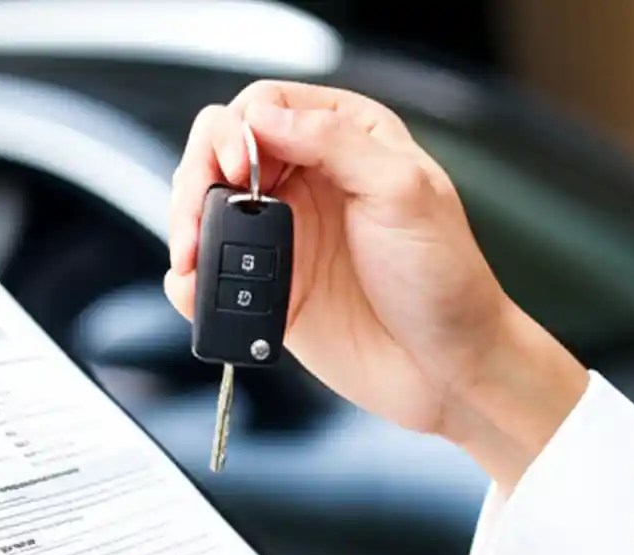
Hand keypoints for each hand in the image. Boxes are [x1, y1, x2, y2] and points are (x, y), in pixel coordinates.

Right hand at [165, 81, 587, 485]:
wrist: (447, 369)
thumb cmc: (447, 281)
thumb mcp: (402, 192)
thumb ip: (332, 143)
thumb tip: (263, 119)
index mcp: (348, 139)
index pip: (265, 106)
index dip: (237, 129)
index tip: (238, 168)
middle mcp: (310, 180)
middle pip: (220, 152)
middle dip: (197, 178)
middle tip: (197, 218)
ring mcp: (285, 235)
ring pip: (207, 208)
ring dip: (186, 226)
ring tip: (189, 255)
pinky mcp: (270, 287)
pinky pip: (212, 272)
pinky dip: (192, 280)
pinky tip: (197, 288)